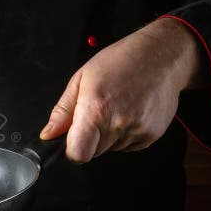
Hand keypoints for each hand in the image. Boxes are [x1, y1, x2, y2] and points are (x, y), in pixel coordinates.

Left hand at [39, 17, 208, 162]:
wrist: (162, 57)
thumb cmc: (121, 61)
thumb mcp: (82, 78)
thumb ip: (63, 110)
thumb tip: (48, 134)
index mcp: (97, 108)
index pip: (78, 153)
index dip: (71, 150)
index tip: (71, 140)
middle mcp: (119, 123)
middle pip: (93, 152)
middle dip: (89, 138)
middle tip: (97, 112)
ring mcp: (138, 131)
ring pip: (111, 149)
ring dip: (108, 135)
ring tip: (117, 107)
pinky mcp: (152, 135)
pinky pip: (129, 146)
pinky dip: (125, 134)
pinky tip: (130, 111)